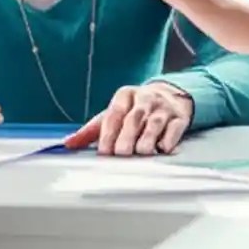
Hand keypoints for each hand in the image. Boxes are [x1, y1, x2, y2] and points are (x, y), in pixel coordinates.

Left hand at [64, 84, 194, 155]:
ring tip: (141, 152)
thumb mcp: (114, 114)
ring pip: (155, 122)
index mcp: (125, 95)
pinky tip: (162, 149)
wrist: (170, 96)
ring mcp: (163, 108)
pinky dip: (169, 139)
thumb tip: (68, 144)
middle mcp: (144, 99)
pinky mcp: (179, 117)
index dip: (109, 133)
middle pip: (134, 118)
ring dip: (148, 138)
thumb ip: (91, 130)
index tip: (104, 151)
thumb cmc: (135, 110)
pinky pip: (175, 128)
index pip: (114, 114)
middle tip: (122, 153)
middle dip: (127, 136)